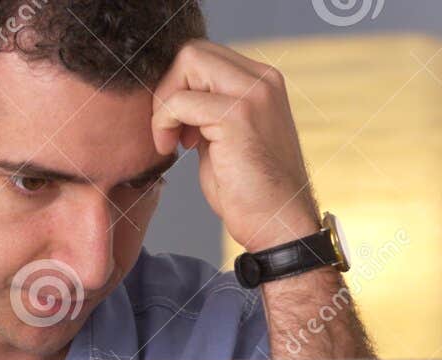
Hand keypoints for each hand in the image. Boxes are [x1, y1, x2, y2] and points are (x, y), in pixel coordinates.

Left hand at [152, 40, 320, 252]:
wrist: (277, 226)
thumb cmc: (249, 192)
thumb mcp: (224, 140)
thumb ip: (206, 112)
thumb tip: (174, 98)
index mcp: (262, 82)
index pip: (203, 56)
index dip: (179, 86)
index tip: (179, 126)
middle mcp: (263, 80)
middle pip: (192, 51)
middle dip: (167, 88)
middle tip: (169, 130)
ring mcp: (253, 94)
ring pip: (187, 64)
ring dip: (164, 103)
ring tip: (171, 141)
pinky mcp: (237, 116)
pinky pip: (180, 101)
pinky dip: (164, 123)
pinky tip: (173, 150)